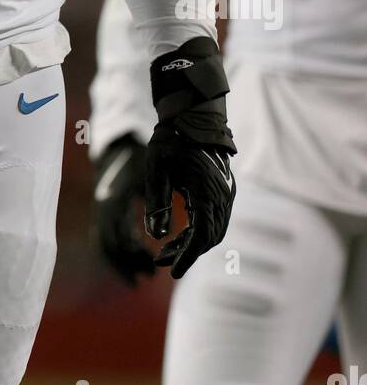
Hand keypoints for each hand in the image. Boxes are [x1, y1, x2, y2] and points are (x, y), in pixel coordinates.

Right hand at [93, 135, 155, 285]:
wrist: (119, 144)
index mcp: (112, 201)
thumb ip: (157, 205)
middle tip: (152, 275)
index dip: (132, 259)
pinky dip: (123, 248)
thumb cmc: (138, 157)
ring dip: (125, 259)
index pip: (116, 240)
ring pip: (106, 244)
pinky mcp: (105, 211)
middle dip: (128, 264)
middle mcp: (102, 208)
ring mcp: (100, 210)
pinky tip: (140, 253)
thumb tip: (165, 234)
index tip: (152, 273)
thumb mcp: (150, 177)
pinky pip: (108, 236)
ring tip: (149, 270)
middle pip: (108, 247)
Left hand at [144, 125, 234, 278]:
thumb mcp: (157, 169)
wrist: (191, 113)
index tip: (171, 271)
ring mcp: (226, 192)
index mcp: (208, 191)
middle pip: (210, 237)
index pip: (202, 236)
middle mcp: (223, 195)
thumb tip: (158, 236)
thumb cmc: (171, 138)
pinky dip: (198, 230)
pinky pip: (214, 218)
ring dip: (192, 243)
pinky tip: (179, 233)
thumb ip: (157, 202)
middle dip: (187, 253)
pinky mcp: (222, 188)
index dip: (187, 257)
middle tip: (160, 259)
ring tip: (165, 250)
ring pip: (213, 229)